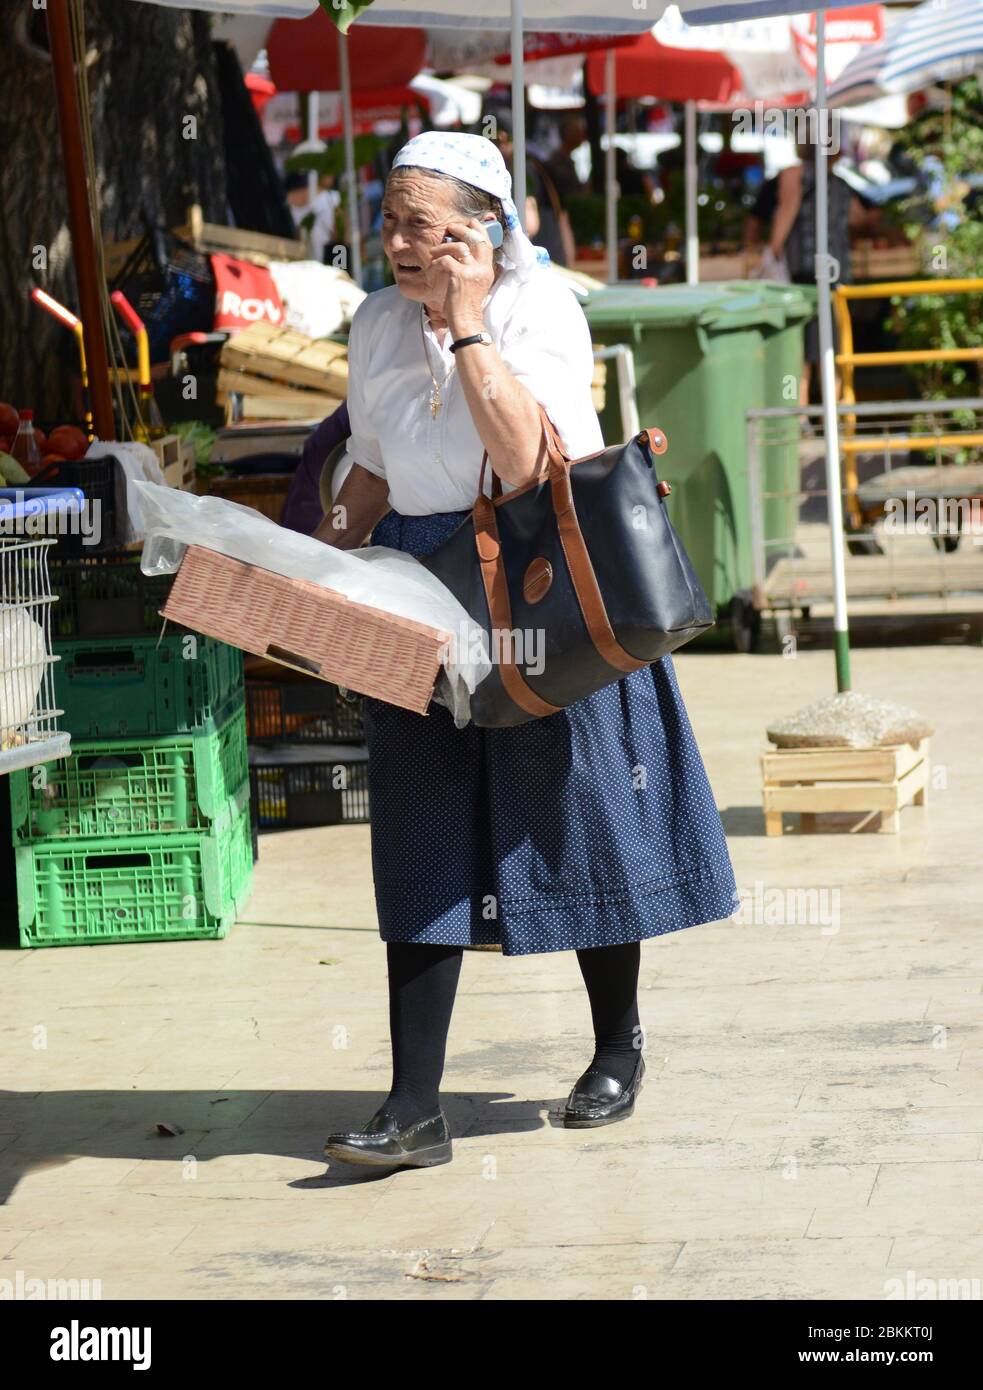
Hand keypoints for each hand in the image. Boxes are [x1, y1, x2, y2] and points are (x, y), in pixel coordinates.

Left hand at [425, 217, 495, 333]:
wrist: (465, 322)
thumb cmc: (465, 307)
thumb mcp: (474, 285)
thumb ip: (471, 269)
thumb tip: (460, 252)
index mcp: (487, 271)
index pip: (487, 243)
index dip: (479, 229)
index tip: (471, 222)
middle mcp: (482, 269)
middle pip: (475, 239)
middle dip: (462, 229)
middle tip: (451, 227)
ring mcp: (472, 271)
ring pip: (458, 247)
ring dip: (443, 247)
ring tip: (434, 254)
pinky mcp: (459, 275)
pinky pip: (444, 260)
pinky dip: (435, 264)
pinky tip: (430, 273)